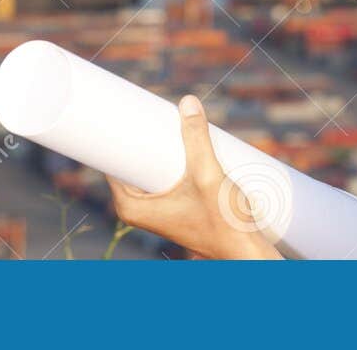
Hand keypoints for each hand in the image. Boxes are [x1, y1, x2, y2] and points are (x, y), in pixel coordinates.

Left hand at [106, 94, 282, 259]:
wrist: (246, 253)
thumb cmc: (224, 224)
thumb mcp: (208, 175)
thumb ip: (197, 139)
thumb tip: (188, 102)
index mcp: (130, 206)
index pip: (110, 162)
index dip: (113, 135)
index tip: (121, 110)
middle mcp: (138, 210)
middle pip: (129, 162)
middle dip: (138, 136)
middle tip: (151, 107)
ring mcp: (156, 210)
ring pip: (147, 169)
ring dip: (154, 147)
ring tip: (165, 117)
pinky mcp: (173, 208)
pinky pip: (160, 176)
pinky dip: (165, 159)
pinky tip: (175, 141)